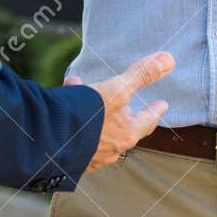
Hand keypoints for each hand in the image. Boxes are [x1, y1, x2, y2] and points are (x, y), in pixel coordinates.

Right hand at [64, 51, 173, 171]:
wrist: (47, 140)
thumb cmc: (86, 115)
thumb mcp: (116, 89)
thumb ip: (141, 75)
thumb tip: (169, 59)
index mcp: (127, 134)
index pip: (148, 120)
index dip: (155, 111)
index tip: (162, 104)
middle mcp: (112, 148)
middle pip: (125, 129)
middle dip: (124, 113)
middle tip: (127, 105)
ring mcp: (91, 155)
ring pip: (100, 132)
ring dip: (96, 114)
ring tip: (81, 92)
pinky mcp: (71, 157)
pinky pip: (79, 137)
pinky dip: (77, 123)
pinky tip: (63, 114)